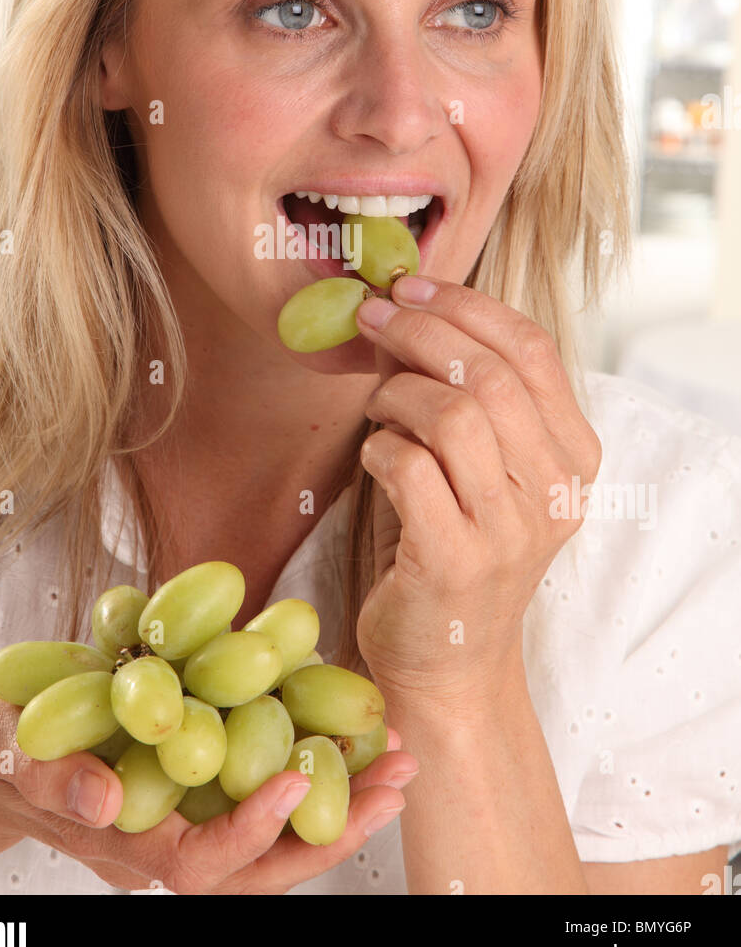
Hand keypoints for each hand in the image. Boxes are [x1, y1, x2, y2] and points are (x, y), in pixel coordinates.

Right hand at [0, 666, 417, 893]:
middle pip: (264, 864)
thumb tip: (104, 797)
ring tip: (398, 755)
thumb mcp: (4, 745)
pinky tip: (353, 719)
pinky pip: (267, 778)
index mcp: (128, 845)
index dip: (251, 833)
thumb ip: (47, 772)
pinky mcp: (203, 772)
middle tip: (397, 781)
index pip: (202, 865)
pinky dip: (313, 754)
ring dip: (342, 795)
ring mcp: (191, 809)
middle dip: (334, 828)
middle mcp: (172, 837)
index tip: (297, 782)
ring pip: (277, 828)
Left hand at [353, 274, 601, 719]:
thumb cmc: (451, 542)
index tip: (411, 287)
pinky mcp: (455, 561)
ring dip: (395, 392)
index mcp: (573, 457)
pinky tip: (373, 456)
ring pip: (451, 416)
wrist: (448, 659)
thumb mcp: (473, 463)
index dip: (467, 306)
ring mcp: (509, 531)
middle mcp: (554, 492)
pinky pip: (408, 468)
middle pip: (488, 376)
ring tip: (376, 404)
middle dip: (419, 333)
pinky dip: (378, 447)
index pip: (533, 350)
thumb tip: (402, 310)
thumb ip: (456, 391)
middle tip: (372, 318)